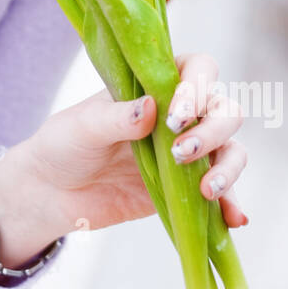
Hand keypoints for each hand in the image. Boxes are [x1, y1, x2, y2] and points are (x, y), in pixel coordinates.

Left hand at [26, 51, 248, 234]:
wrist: (53, 192)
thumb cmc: (65, 144)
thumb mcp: (83, 126)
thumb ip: (116, 118)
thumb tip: (151, 108)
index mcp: (155, 85)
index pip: (197, 69)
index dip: (197, 87)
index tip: (175, 115)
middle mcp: (179, 114)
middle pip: (224, 109)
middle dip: (213, 130)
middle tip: (180, 153)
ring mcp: (187, 152)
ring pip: (231, 149)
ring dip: (228, 168)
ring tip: (207, 190)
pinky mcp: (187, 189)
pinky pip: (222, 193)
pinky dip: (232, 204)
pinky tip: (234, 219)